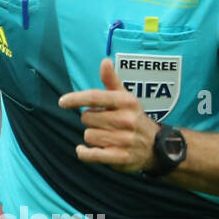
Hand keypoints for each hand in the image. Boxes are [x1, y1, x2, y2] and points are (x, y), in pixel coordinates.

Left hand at [57, 57, 157, 172]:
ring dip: (92, 137)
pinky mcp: (120, 157)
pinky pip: (91, 154)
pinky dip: (84, 152)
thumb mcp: (125, 98)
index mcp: (126, 102)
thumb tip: (105, 61)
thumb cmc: (133, 118)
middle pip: (87, 118)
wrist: (155, 147)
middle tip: (105, 124)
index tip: (62, 102)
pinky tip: (84, 150)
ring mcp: (125, 139)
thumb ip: (111, 81)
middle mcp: (127, 120)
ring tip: (107, 136)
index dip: (75, 99)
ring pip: (88, 135)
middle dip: (91, 121)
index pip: (94, 97)